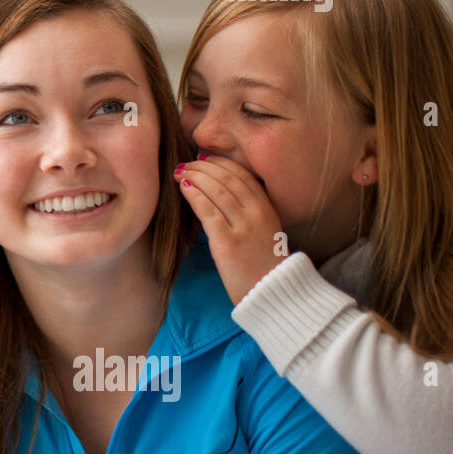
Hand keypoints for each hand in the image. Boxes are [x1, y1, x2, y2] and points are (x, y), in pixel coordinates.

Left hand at [174, 153, 287, 303]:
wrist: (272, 295)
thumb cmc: (262, 267)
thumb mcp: (264, 233)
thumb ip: (249, 214)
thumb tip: (221, 197)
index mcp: (268, 210)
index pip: (243, 176)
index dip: (221, 163)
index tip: (204, 158)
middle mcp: (257, 214)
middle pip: (228, 179)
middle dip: (204, 167)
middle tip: (186, 164)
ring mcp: (243, 227)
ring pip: (217, 191)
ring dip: (195, 177)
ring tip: (180, 173)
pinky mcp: (228, 242)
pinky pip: (208, 210)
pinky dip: (194, 195)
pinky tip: (183, 188)